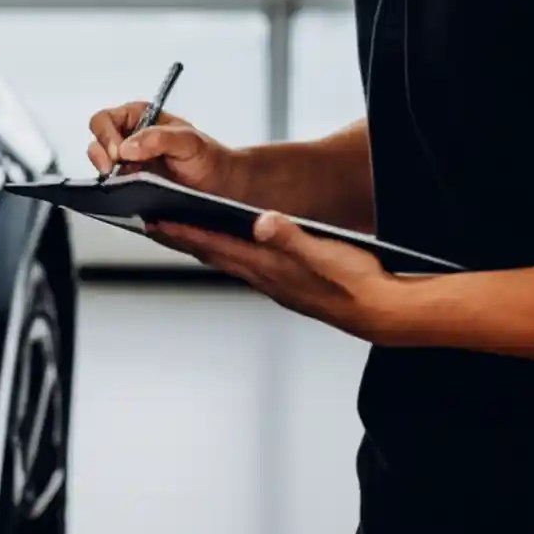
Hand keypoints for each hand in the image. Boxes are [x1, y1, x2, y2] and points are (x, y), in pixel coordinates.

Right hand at [87, 101, 247, 197]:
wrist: (218, 185)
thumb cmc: (207, 157)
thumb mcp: (188, 141)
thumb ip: (159, 138)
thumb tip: (128, 147)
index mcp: (138, 117)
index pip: (105, 119)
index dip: (106, 136)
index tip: (119, 154)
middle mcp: (128, 136)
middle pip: (97, 140)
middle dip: (102, 155)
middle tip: (114, 170)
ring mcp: (126, 160)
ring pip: (100, 162)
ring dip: (107, 172)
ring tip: (123, 181)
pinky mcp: (128, 181)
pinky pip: (110, 182)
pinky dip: (112, 187)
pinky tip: (125, 190)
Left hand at [144, 212, 403, 341]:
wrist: (382, 313)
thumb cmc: (356, 281)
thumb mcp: (324, 252)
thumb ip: (291, 236)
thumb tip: (261, 221)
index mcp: (267, 266)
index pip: (214, 244)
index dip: (182, 232)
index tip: (153, 220)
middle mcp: (264, 277)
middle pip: (211, 253)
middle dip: (181, 237)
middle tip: (151, 223)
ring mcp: (275, 284)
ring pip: (227, 260)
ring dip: (202, 245)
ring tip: (180, 230)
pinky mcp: (288, 285)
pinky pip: (247, 265)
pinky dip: (229, 252)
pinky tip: (231, 246)